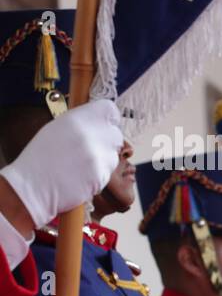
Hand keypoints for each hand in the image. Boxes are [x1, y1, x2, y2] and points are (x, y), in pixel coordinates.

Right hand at [0, 99, 121, 227]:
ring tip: (81, 165)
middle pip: (115, 133)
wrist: (32, 186)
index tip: (104, 125)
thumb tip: (100, 122)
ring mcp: (97, 155)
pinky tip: (81, 176)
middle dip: (107, 142)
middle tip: (91, 149)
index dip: (108, 119)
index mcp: (76, 119)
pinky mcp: (101, 175)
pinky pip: (108, 172)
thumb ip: (81, 123)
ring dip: (103, 159)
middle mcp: (89, 134)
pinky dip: (99, 175)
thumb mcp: (57, 129)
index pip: (109, 109)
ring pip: (114, 154)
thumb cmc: (41, 159)